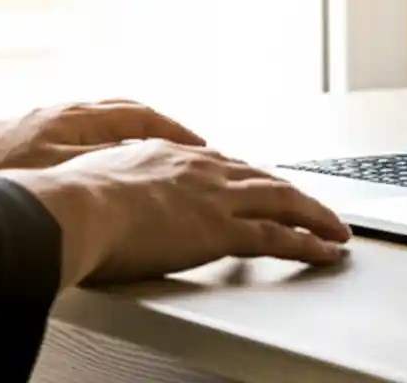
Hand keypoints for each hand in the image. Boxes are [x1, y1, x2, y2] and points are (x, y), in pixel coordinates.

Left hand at [0, 99, 205, 171]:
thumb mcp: (56, 170)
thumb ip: (101, 165)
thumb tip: (142, 161)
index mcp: (82, 120)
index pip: (144, 119)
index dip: (177, 133)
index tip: (203, 147)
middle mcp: (73, 114)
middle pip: (133, 114)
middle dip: (167, 130)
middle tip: (194, 148)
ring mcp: (56, 121)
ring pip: (113, 119)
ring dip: (143, 132)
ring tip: (164, 150)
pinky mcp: (40, 133)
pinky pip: (95, 129)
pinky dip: (118, 139)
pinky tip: (117, 158)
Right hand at [0, 140, 351, 286]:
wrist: (73, 208)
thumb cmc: (69, 200)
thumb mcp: (95, 175)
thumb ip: (113, 181)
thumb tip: (101, 192)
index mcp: (172, 154)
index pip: (226, 164)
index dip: (252, 178)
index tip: (267, 186)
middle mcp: (201, 169)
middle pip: (263, 178)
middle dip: (295, 194)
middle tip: (318, 208)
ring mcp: (215, 198)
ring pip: (283, 202)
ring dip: (315, 217)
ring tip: (337, 230)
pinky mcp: (221, 230)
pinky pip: (278, 237)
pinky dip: (308, 244)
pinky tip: (325, 252)